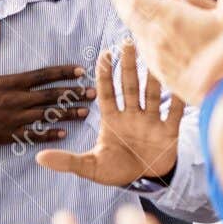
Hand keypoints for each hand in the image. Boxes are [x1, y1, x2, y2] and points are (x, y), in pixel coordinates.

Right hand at [0, 21, 93, 152]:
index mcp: (5, 83)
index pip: (41, 75)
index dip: (62, 72)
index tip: (80, 70)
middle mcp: (12, 101)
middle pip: (49, 96)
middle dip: (72, 94)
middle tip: (93, 93)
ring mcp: (10, 120)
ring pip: (46, 116)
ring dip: (67, 114)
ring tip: (85, 113)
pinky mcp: (5, 135)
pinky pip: (32, 135)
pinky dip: (48, 135)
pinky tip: (63, 134)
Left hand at [36, 39, 183, 184]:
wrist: (143, 181)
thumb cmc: (116, 170)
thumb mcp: (89, 167)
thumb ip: (67, 161)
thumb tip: (38, 158)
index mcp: (112, 120)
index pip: (107, 93)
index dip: (105, 74)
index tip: (104, 54)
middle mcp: (132, 115)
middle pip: (130, 86)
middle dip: (129, 66)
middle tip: (128, 42)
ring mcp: (151, 121)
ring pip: (153, 93)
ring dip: (154, 75)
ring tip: (156, 53)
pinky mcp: (169, 132)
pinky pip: (175, 112)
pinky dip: (180, 98)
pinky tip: (184, 79)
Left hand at [113, 0, 222, 104]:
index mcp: (172, 19)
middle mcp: (159, 39)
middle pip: (132, 16)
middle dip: (123, 1)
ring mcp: (158, 58)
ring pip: (136, 34)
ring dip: (131, 20)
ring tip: (128, 11)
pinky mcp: (162, 73)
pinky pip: (145, 53)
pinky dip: (140, 39)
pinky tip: (143, 39)